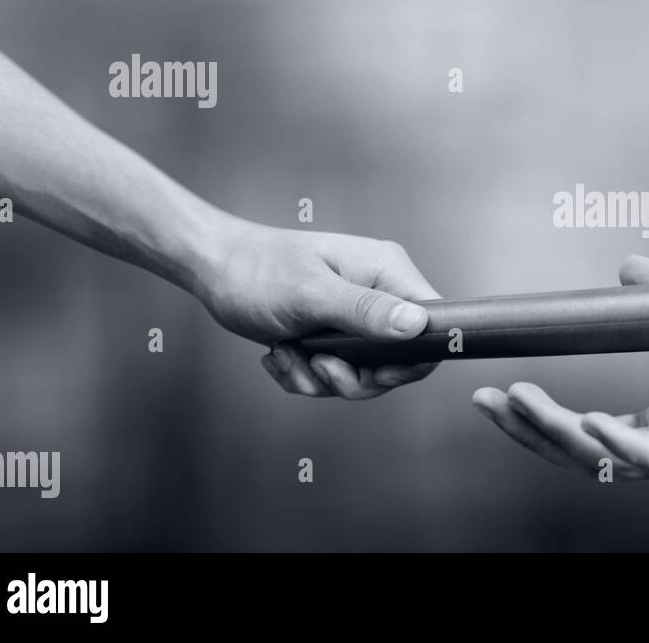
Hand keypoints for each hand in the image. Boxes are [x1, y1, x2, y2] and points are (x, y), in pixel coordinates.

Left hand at [197, 221, 440, 399]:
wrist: (214, 270)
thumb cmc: (259, 270)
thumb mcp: (312, 293)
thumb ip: (365, 311)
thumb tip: (417, 325)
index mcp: (387, 271)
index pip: (433, 322)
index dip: (413, 359)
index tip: (374, 372)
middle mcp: (379, 293)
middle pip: (399, 360)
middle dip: (354, 377)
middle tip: (318, 366)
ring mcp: (357, 316)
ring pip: (364, 373)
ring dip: (322, 378)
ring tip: (287, 355)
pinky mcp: (335, 334)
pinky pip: (336, 373)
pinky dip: (306, 375)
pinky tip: (280, 356)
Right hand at [473, 256, 648, 478]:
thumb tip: (626, 266)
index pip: (592, 435)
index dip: (543, 418)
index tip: (501, 386)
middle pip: (587, 456)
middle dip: (531, 433)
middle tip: (485, 402)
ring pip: (614, 463)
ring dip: (561, 438)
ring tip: (518, 404)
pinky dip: (627, 450)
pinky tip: (591, 425)